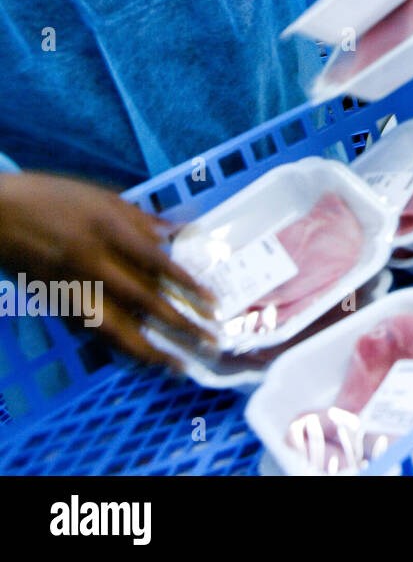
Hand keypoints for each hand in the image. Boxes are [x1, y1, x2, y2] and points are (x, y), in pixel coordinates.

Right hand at [0, 172, 215, 368]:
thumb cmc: (51, 197)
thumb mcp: (100, 196)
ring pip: (115, 327)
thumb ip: (139, 217)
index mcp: (107, 231)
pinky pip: (91, 332)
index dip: (187, 285)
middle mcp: (92, 263)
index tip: (212, 304)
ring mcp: (72, 287)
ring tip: (177, 365)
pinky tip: (140, 357)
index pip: (156, 263)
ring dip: (149, 350)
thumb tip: (175, 233)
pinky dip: (117, 347)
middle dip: (179, 323)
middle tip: (210, 341)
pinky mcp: (56, 304)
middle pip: (142, 299)